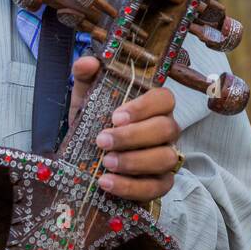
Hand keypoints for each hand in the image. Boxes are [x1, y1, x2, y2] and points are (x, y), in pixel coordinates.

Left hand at [69, 55, 180, 201]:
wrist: (82, 160)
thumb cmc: (93, 126)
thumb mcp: (84, 101)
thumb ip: (85, 77)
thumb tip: (89, 61)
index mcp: (151, 108)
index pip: (164, 99)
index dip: (144, 107)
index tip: (116, 116)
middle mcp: (165, 131)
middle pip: (167, 128)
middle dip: (133, 136)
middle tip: (102, 141)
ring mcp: (165, 158)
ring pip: (165, 158)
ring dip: (134, 161)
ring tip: (105, 163)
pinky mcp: (159, 184)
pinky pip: (157, 188)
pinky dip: (131, 187)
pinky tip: (107, 183)